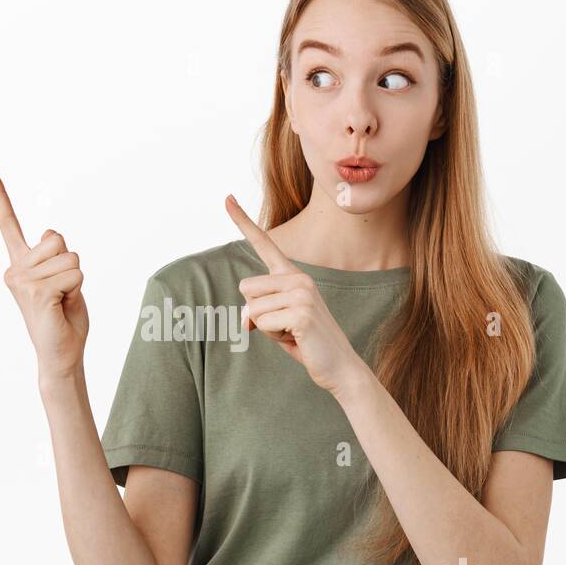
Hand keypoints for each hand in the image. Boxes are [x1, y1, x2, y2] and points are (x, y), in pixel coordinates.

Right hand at [0, 166, 87, 381]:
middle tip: (62, 292)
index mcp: (19, 264)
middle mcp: (14, 269)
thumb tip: (49, 234)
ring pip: (70, 257)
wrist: (62, 355)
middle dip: (70, 263)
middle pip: (58, 239)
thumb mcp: (63, 277)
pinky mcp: (36, 292)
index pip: (8, 223)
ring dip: (75, 279)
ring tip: (62, 301)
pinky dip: (76, 289)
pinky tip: (61, 307)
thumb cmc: (64, 318)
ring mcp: (22, 281)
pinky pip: (74, 273)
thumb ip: (56, 254)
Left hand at [224, 194, 365, 394]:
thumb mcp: (276, 323)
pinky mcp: (301, 312)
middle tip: (284, 326)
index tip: (227, 198)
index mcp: (293, 275)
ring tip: (291, 332)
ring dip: (266, 328)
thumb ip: (257, 312)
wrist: (338, 366)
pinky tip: (295, 338)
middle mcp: (299, 278)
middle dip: (257, 314)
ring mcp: (302, 293)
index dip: (243, 221)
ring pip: (253, 309)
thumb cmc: (306, 342)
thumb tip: (244, 319)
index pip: (264, 244)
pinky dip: (273, 336)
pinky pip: (262, 322)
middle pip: (246, 288)